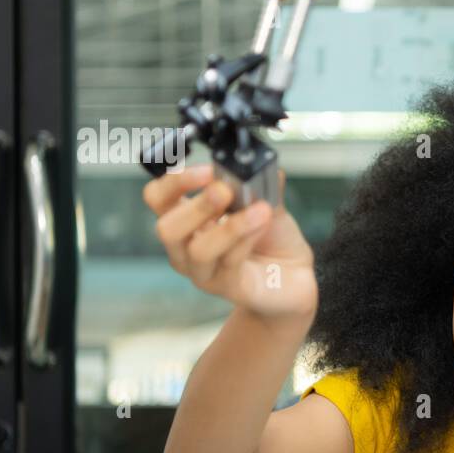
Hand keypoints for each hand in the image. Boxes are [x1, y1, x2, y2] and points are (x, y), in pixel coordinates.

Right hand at [143, 163, 317, 321]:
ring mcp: (202, 272)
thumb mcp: (266, 202)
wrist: (295, 273)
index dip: (173, 182)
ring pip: (198, 250)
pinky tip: (263, 224)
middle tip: (225, 190)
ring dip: (230, 226)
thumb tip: (259, 164)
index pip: (158, 198)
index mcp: (187, 218)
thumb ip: (258, 184)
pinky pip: (228, 263)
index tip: (205, 170)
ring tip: (259, 210)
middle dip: (197, 205)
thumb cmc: (272, 238)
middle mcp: (186, 247)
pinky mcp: (226, 288)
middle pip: (166, 228)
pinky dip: (247, 238)